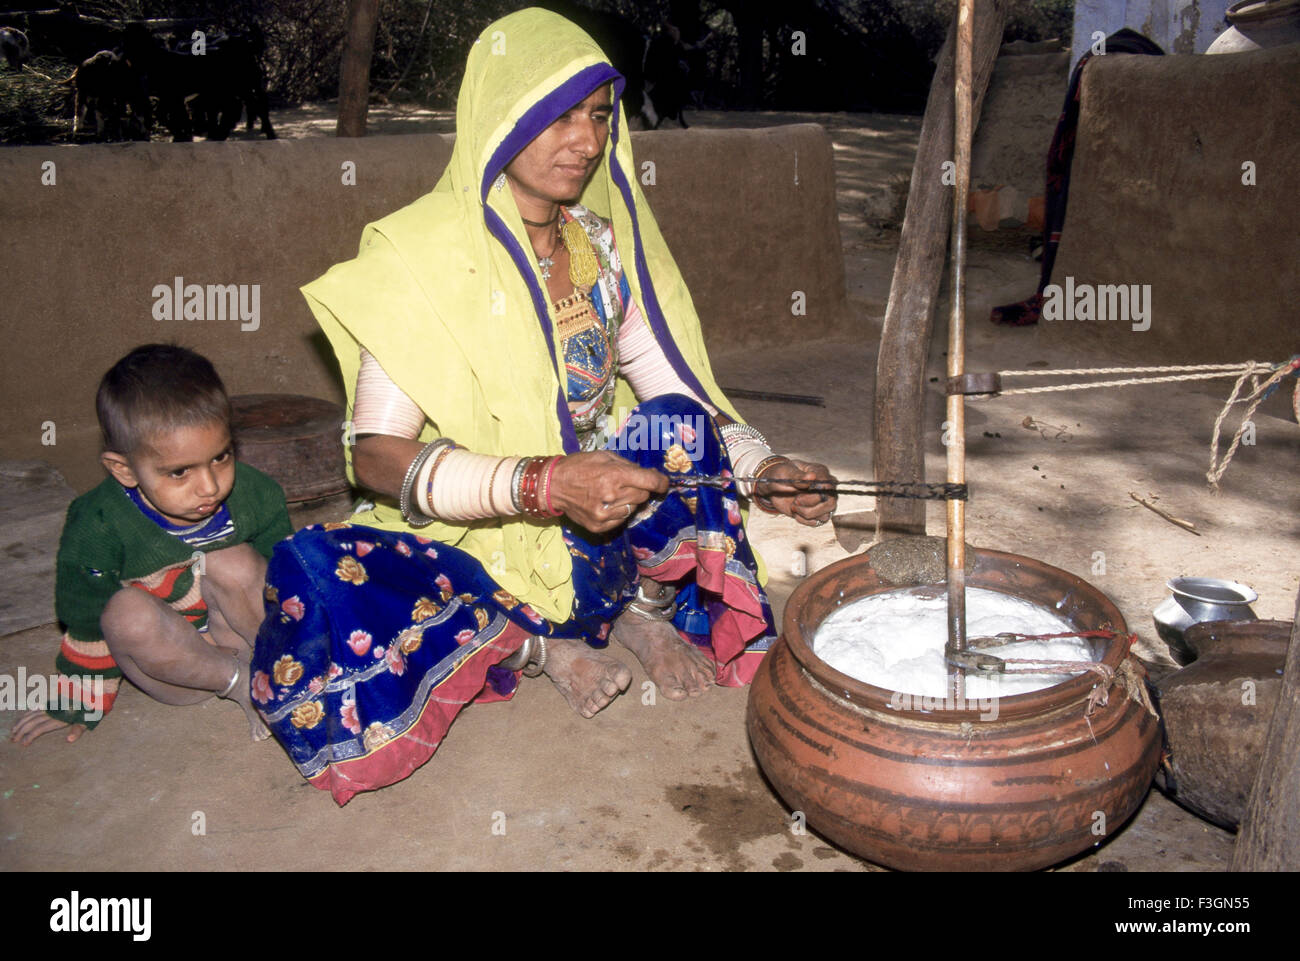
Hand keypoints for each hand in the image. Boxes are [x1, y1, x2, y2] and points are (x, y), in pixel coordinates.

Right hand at [9, 710, 85, 745]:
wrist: (90, 692)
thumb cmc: (89, 710)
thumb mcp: (86, 721)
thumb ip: (77, 730)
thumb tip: (69, 740)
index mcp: (59, 718)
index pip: (41, 728)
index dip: (30, 736)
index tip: (23, 743)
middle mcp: (52, 712)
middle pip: (33, 722)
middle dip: (21, 731)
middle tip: (13, 739)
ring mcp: (51, 707)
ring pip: (32, 715)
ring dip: (21, 723)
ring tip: (13, 731)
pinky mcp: (51, 703)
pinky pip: (36, 709)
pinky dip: (26, 715)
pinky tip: (21, 719)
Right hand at [549, 451, 669, 532]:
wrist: (552, 486)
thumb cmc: (579, 466)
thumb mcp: (604, 456)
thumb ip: (628, 466)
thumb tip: (649, 475)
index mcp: (614, 475)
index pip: (650, 482)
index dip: (661, 482)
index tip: (663, 483)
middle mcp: (611, 496)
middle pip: (643, 496)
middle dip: (639, 488)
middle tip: (625, 483)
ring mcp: (605, 514)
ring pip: (633, 509)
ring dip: (628, 501)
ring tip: (612, 493)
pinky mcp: (599, 526)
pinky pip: (621, 519)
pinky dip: (619, 511)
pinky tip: (606, 503)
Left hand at [755, 458, 836, 526]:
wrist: (774, 487)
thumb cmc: (782, 475)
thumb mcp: (786, 473)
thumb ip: (798, 476)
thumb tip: (812, 476)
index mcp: (821, 474)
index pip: (829, 485)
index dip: (816, 490)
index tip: (800, 490)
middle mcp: (826, 489)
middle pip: (830, 503)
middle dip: (810, 504)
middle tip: (796, 500)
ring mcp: (823, 503)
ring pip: (824, 516)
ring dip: (806, 513)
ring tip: (793, 506)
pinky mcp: (816, 514)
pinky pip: (816, 523)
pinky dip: (803, 520)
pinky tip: (795, 512)